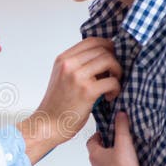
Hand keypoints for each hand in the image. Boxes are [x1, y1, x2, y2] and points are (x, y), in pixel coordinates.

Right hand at [17, 38, 121, 163]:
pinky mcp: (87, 91)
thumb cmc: (58, 105)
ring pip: (109, 61)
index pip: (91, 41)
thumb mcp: (62, 77)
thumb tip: (104, 57)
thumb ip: (77, 65)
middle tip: (113, 74)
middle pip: (103, 49)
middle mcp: (69, 65)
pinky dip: (116, 88)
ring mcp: (77, 77)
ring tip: (112, 85)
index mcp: (63, 59)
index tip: (112, 56)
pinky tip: (109, 96)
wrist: (48, 124)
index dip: (107, 46)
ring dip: (117, 72)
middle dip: (114, 61)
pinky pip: (112, 81)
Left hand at [87, 112, 146, 165]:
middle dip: (102, 152)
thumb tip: (120, 114)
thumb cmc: (126, 165)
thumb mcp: (124, 141)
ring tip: (119, 163)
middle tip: (113, 148)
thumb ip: (121, 126)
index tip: (103, 135)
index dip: (97, 138)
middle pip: (95, 157)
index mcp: (95, 156)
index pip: (91, 143)